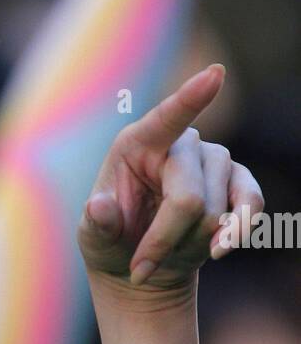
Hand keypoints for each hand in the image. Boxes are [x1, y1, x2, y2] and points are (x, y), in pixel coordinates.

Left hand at [76, 65, 263, 296]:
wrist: (144, 266)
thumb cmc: (112, 242)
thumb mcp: (92, 239)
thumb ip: (96, 224)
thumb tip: (99, 206)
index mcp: (138, 142)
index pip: (166, 118)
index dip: (191, 97)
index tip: (215, 74)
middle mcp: (181, 144)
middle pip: (188, 198)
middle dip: (165, 241)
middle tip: (139, 270)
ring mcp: (214, 161)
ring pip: (215, 212)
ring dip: (189, 245)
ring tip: (167, 252)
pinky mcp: (238, 183)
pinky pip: (251, 204)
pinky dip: (236, 233)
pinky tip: (218, 251)